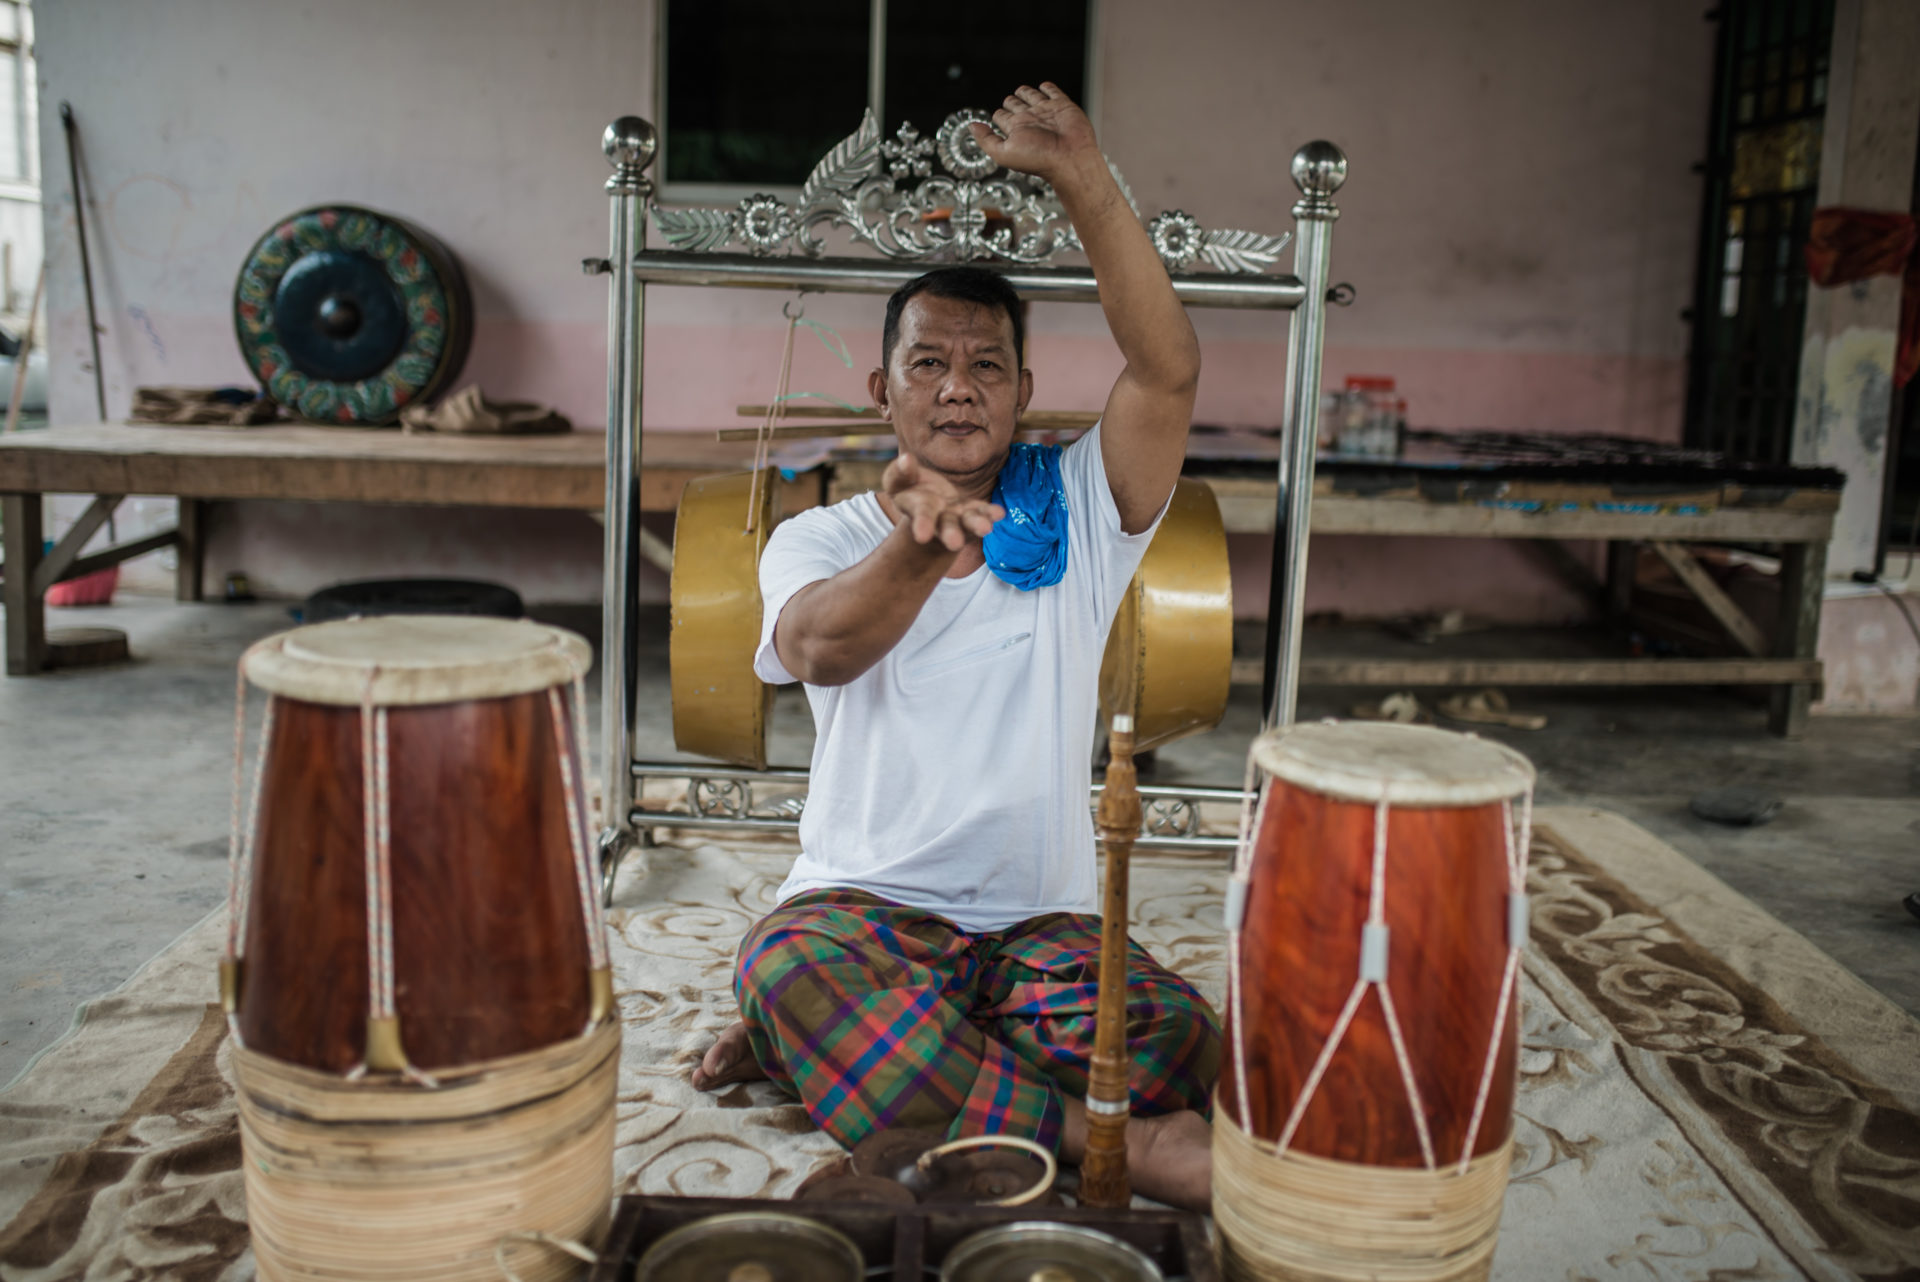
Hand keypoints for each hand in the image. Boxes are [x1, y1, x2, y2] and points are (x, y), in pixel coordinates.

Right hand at [883, 453, 1003, 551]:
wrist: (927, 499)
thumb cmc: (908, 488)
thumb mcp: (897, 481)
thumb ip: (899, 473)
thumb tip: (907, 459)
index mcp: (919, 511)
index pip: (921, 517)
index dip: (922, 525)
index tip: (922, 536)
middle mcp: (941, 519)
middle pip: (947, 528)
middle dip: (950, 534)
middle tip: (954, 543)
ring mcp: (959, 516)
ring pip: (968, 522)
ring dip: (977, 524)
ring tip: (986, 528)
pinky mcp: (972, 510)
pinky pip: (982, 511)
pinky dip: (990, 513)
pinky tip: (999, 513)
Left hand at [969, 83, 1099, 182]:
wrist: (1069, 158)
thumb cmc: (1039, 159)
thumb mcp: (1003, 153)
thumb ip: (986, 139)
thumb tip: (971, 127)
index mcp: (1016, 130)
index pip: (1002, 117)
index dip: (998, 115)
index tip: (996, 116)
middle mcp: (1030, 120)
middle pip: (1016, 105)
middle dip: (1011, 101)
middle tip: (1009, 101)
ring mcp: (1046, 112)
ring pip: (1032, 96)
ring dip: (1025, 92)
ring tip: (1021, 91)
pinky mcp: (1062, 106)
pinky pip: (1053, 92)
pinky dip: (1047, 88)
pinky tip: (1043, 86)